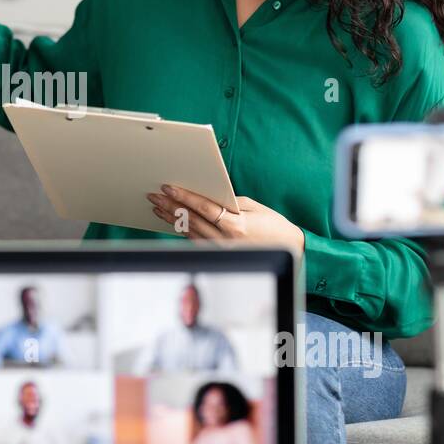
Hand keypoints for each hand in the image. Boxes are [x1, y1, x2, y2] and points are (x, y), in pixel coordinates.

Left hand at [147, 184, 304, 252]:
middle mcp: (226, 240)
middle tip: (154, 196)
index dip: (184, 197)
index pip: (203, 208)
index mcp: (236, 225)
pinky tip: (172, 223)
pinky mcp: (220, 255)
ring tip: (157, 207)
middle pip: (191, 220)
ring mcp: (222, 250)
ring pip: (190, 232)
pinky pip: (196, 242)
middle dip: (171, 206)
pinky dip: (182, 231)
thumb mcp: (254, 208)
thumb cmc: (274, 226)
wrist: (289, 250)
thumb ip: (230, 203)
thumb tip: (208, 198)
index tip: (168, 188)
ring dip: (172, 219)